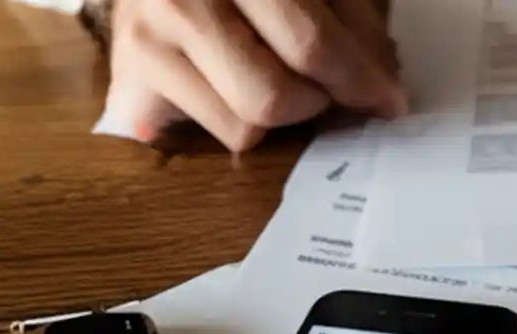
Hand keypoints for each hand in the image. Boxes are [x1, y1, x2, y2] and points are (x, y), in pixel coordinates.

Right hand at [107, 0, 406, 150]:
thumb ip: (348, 22)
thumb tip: (384, 83)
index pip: (310, 45)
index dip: (359, 82)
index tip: (389, 104)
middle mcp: (181, 0)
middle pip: (274, 99)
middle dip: (314, 105)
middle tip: (324, 90)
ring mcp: (146, 42)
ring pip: (242, 128)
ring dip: (273, 116)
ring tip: (267, 77)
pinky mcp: (126, 81)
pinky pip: (205, 136)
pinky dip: (229, 122)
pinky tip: (226, 89)